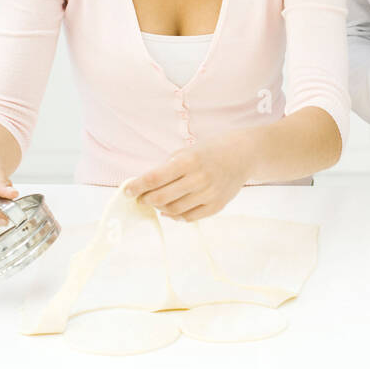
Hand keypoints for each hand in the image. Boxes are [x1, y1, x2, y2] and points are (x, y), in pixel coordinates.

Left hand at [122, 132, 253, 221]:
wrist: (243, 155)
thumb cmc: (210, 150)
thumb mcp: (187, 151)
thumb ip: (167, 168)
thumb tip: (145, 186)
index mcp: (188, 161)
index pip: (154, 179)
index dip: (136, 187)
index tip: (126, 191)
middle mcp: (198, 179)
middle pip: (161, 198)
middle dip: (146, 199)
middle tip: (141, 198)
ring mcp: (208, 194)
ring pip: (173, 211)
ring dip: (160, 208)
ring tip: (157, 203)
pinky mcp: (216, 206)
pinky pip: (189, 218)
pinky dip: (176, 216)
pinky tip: (172, 210)